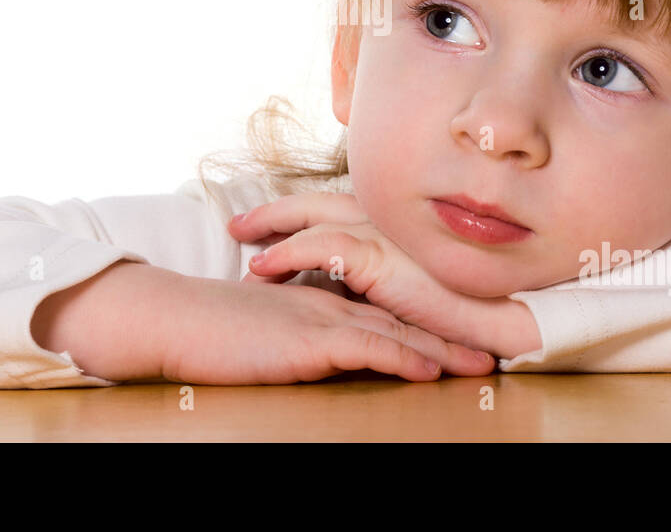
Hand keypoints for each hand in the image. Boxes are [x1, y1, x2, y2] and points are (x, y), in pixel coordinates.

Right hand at [158, 271, 496, 382]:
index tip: (462, 334)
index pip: (383, 308)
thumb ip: (295, 328)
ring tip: (481, 365)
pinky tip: (428, 370)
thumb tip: (311, 345)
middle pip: (403, 317)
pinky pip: (368, 347)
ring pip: (397, 331)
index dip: (425, 322)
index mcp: (322, 298)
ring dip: (442, 349)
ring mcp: (323, 318)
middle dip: (450, 334)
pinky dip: (403, 357)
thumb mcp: (265, 325)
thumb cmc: (213, 328)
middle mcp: (331, 302)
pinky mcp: (310, 339)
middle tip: (493, 348)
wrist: (177, 319)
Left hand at [229, 192, 532, 357]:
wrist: (501, 315)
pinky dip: (286, 253)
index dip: (298, 212)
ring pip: (312, 220)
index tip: (266, 222)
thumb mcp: (417, 277)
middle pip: (315, 203)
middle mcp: (388, 216)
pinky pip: (321, 249)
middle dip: (273, 212)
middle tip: (239, 223)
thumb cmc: (464, 301)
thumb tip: (351, 281)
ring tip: (242, 244)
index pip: (335, 205)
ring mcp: (385, 232)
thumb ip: (386, 268)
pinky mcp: (382, 257)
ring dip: (272, 231)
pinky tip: (263, 266)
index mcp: (395, 217)